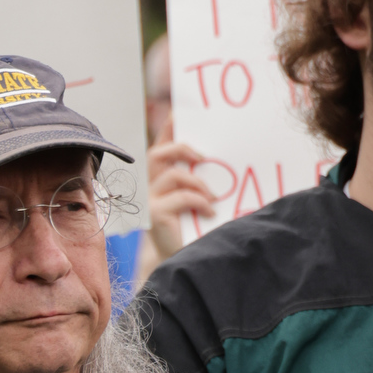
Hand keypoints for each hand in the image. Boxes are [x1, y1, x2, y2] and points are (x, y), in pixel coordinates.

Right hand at [147, 138, 217, 254]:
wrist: (183, 260)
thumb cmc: (195, 228)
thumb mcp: (200, 198)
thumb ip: (202, 180)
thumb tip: (221, 161)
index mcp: (160, 177)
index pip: (162, 145)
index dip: (168, 127)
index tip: (178, 111)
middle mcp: (150, 186)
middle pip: (158, 153)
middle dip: (182, 149)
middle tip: (203, 158)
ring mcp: (151, 199)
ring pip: (172, 175)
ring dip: (197, 183)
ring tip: (214, 197)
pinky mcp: (156, 214)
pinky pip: (181, 197)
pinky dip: (200, 202)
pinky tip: (211, 213)